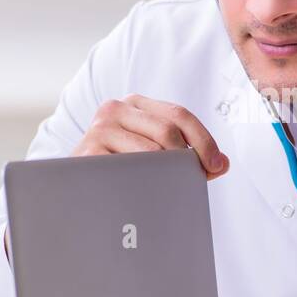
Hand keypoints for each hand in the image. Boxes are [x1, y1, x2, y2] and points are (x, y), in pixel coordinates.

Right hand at [74, 94, 230, 179]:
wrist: (73, 189)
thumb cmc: (120, 170)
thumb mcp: (153, 156)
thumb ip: (188, 157)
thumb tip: (223, 164)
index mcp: (136, 105)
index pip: (179, 115)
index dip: (203, 140)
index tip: (216, 165)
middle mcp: (115, 109)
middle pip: (168, 131)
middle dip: (188, 158)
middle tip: (196, 180)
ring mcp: (98, 129)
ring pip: (151, 152)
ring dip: (168, 174)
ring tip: (171, 190)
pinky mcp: (87, 153)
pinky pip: (128, 170)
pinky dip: (144, 183)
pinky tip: (147, 192)